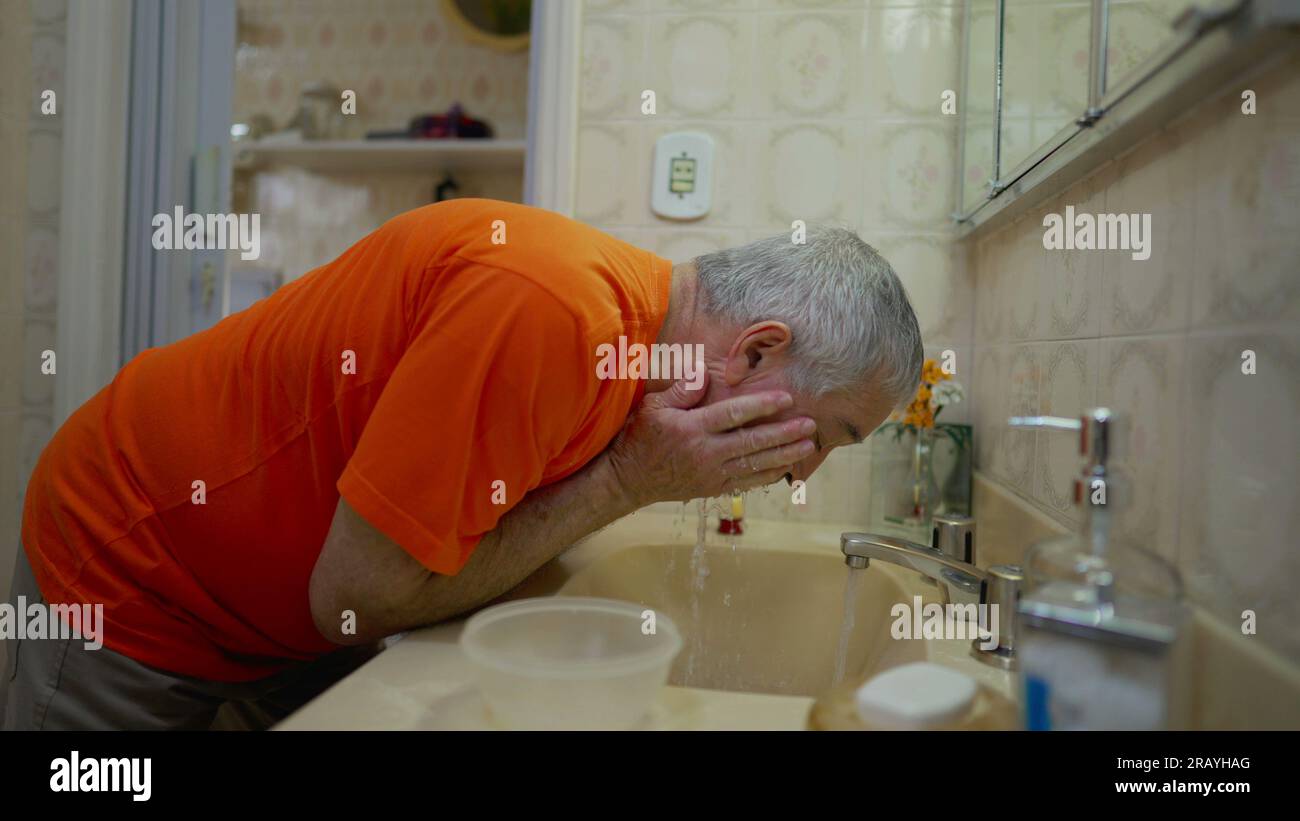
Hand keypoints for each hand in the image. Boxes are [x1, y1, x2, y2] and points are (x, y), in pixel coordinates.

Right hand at [605, 371, 816, 506]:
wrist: (628, 480)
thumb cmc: (639, 438)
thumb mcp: (653, 407)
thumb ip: (681, 391)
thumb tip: (702, 374)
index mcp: (692, 429)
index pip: (733, 415)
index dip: (761, 406)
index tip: (786, 398)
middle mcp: (705, 453)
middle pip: (752, 442)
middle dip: (784, 433)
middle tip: (809, 424)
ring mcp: (711, 474)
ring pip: (755, 464)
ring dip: (784, 455)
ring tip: (807, 445)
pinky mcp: (712, 488)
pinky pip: (746, 482)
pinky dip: (768, 475)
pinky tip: (786, 468)